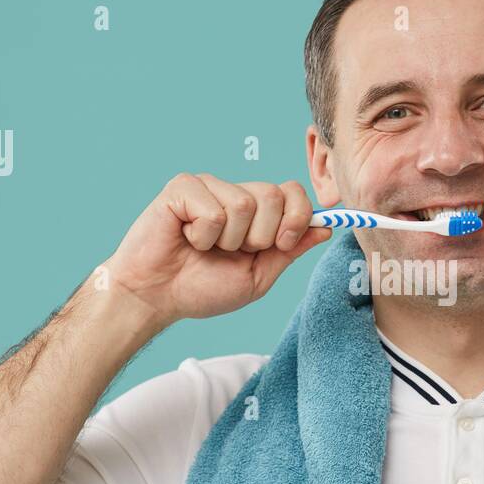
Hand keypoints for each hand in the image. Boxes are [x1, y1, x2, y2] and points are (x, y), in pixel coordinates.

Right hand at [99, 173, 332, 324]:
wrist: (157, 297)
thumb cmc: (202, 288)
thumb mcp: (258, 276)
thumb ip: (290, 250)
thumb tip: (326, 228)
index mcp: (257, 212)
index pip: (293, 192)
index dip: (297, 218)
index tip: (282, 243)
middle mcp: (235, 193)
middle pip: (275, 195)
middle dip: (260, 237)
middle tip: (231, 251)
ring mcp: (208, 186)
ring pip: (244, 203)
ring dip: (227, 240)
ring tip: (204, 248)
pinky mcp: (182, 187)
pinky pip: (213, 209)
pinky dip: (202, 235)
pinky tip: (186, 238)